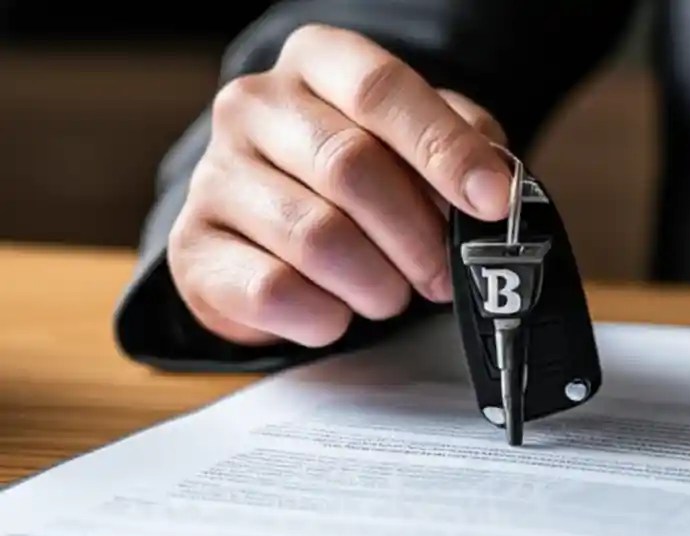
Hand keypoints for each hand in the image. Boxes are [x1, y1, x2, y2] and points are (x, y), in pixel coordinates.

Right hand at [167, 24, 511, 347]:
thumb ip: (465, 151)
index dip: (445, 150)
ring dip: (375, 284)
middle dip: (416, 236)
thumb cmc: (365, 182)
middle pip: (351, 167)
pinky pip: (273, 292)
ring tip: (389, 294)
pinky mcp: (193, 249)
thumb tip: (495, 189)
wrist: (275, 234)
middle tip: (442, 276)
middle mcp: (254, 105)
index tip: (492, 202)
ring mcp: (215, 175)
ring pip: (315, 236)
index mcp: (318, 62)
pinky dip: (325, 316)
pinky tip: (337, 311)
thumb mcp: (424, 148)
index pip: (382, 89)